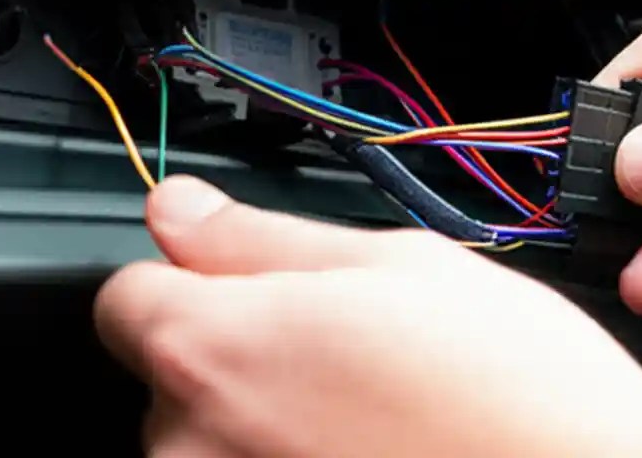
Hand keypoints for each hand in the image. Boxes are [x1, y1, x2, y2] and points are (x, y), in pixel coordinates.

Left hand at [95, 177, 641, 456]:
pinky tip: (376, 454)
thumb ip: (258, 238)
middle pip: (174, 380)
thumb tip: (179, 209)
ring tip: (376, 419)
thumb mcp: (395, 265)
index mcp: (212, 352)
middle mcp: (193, 452)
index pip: (127, 298)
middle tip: (347, 356)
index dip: (191, 277)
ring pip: (216, 447)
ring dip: (270, 428)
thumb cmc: (514, 391)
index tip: (247, 284)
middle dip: (241, 357)